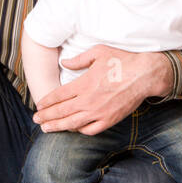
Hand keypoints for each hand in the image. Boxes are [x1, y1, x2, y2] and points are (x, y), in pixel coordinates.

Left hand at [33, 46, 167, 134]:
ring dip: (58, 126)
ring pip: (72, 123)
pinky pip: (90, 129)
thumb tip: (64, 63)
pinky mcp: (110, 119)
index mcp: (84, 83)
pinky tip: (74, 128)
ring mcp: (99, 112)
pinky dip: (80, 130)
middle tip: (36, 120)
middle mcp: (89, 100)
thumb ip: (78, 59)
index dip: (47, 102)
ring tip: (47, 128)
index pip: (59, 95)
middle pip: (61, 112)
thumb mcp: (99, 52)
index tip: (39, 106)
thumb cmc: (123, 61)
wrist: (145, 75)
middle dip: (46, 116)